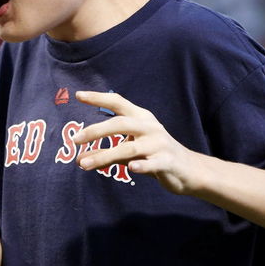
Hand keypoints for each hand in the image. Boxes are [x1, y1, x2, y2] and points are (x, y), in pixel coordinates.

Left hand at [73, 91, 198, 193]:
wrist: (189, 170)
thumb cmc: (154, 155)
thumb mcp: (130, 150)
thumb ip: (107, 152)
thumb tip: (79, 159)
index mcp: (141, 117)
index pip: (118, 102)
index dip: (99, 98)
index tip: (78, 95)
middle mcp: (150, 127)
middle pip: (121, 123)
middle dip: (97, 130)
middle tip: (75, 139)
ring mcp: (159, 144)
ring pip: (130, 148)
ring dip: (105, 155)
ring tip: (84, 164)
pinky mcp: (167, 162)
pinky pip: (152, 164)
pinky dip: (142, 166)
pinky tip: (132, 169)